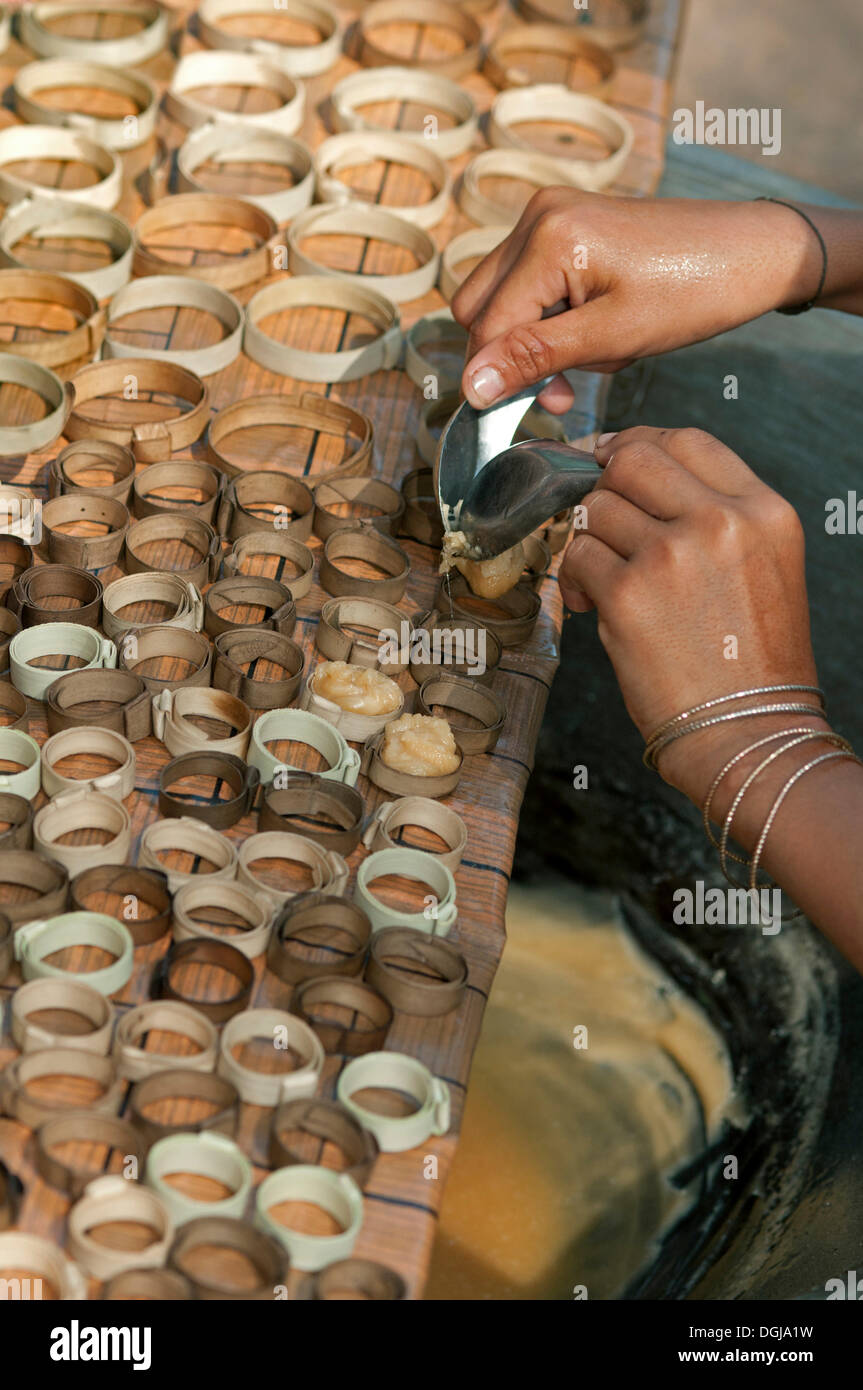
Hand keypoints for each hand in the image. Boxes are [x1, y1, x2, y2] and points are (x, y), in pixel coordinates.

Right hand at [452, 189, 823, 412]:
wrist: (753, 251)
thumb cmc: (694, 292)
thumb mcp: (612, 338)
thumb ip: (535, 359)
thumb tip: (470, 387)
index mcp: (547, 237)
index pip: (485, 326)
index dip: (498, 378)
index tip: (529, 413)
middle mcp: (539, 214)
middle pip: (479, 307)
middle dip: (515, 356)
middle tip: (567, 389)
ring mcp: (551, 213)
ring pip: (501, 298)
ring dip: (534, 339)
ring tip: (595, 353)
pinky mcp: (567, 223)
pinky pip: (529, 282)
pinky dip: (552, 317)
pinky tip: (596, 327)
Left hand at [560, 426, 821, 803]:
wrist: (749, 734)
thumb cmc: (752, 663)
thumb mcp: (763, 566)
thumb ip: (715, 516)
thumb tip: (636, 479)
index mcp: (763, 510)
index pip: (687, 441)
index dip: (637, 442)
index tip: (610, 455)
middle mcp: (721, 522)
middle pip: (632, 460)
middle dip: (601, 483)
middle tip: (591, 513)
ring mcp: (671, 555)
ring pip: (596, 508)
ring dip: (586, 539)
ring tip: (599, 578)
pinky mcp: (628, 593)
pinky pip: (577, 556)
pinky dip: (572, 578)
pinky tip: (589, 604)